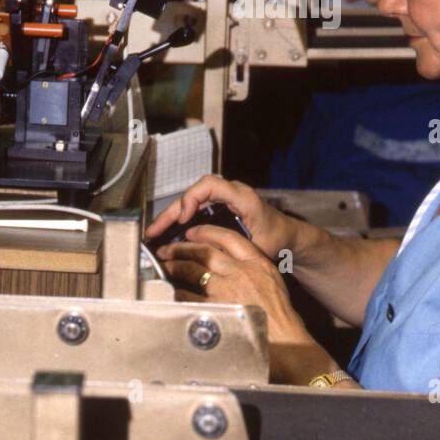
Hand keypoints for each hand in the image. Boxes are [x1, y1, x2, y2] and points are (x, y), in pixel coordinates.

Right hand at [146, 174, 293, 260]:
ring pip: (190, 201)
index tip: (183, 218)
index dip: (193, 198)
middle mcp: (230, 193)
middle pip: (193, 194)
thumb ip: (235, 247)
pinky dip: (179, 221)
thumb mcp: (258, 247)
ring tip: (153, 234)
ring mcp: (222, 199)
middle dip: (172, 212)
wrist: (287, 235)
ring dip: (171, 216)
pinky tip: (166, 235)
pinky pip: (194, 209)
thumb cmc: (276, 239)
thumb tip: (206, 254)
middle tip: (154, 231)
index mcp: (242, 197)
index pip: (211, 185)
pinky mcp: (217, 208)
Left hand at [156, 225, 310, 344]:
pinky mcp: (215, 309)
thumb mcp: (271, 282)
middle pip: (205, 251)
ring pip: (193, 270)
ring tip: (164, 266)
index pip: (229, 237)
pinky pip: (188, 296)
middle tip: (168, 249)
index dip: (207, 232)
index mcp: (257, 263)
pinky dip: (177, 291)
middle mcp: (240, 272)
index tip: (193, 232)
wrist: (286, 341)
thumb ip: (252, 269)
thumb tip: (230, 265)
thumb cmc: (280, 316)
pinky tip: (169, 291)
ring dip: (175, 266)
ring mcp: (226, 290)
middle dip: (182, 248)